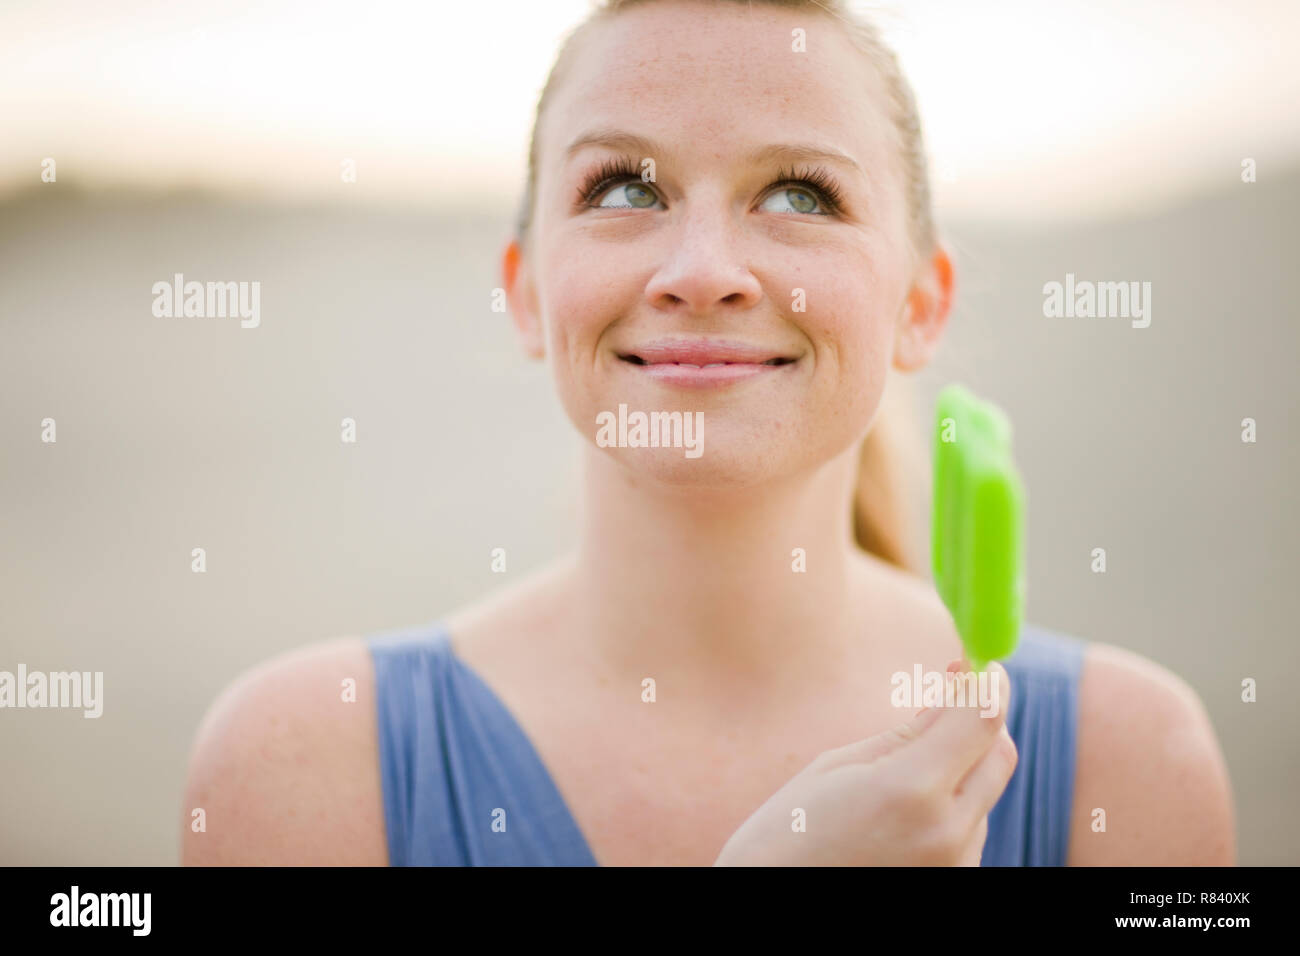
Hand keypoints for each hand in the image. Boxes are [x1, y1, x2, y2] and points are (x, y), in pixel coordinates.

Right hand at [713, 660, 1015, 865]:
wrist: (769, 909)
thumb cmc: (786, 835)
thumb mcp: (835, 768)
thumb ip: (905, 732)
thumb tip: (953, 692)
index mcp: (910, 789)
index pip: (980, 718)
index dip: (989, 682)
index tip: (984, 664)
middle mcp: (947, 832)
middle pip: (999, 754)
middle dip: (980, 720)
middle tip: (948, 701)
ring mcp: (955, 866)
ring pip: (984, 792)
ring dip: (960, 768)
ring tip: (897, 778)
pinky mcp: (955, 885)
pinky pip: (970, 830)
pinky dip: (950, 807)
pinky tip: (900, 817)